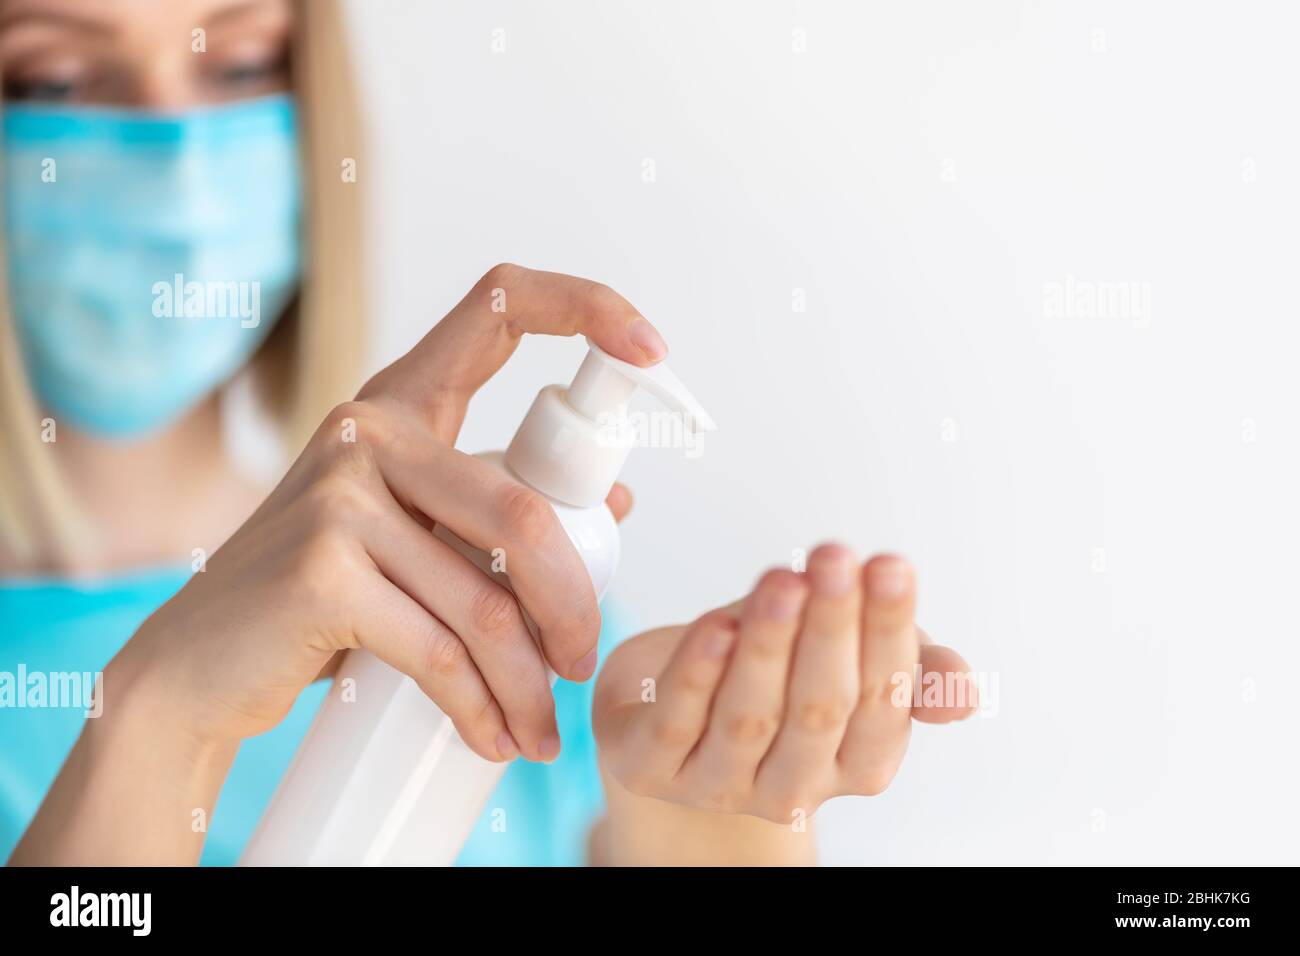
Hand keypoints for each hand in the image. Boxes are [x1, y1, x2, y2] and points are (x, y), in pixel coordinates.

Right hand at [115, 264, 665, 762]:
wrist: (200, 665)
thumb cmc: (322, 596)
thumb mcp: (414, 536)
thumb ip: (500, 511)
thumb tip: (618, 502)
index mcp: (401, 405)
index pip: (498, 306)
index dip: (584, 307)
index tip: (653, 349)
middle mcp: (368, 430)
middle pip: (525, 513)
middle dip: (574, 604)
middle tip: (582, 662)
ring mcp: (340, 495)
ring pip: (489, 598)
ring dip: (528, 680)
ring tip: (540, 727)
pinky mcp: (323, 569)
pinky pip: (441, 649)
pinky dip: (480, 706)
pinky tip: (492, 736)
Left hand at [593, 544, 975, 822]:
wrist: (669, 700)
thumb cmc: (774, 671)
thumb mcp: (850, 656)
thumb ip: (912, 667)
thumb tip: (965, 693)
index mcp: (856, 763)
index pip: (883, 702)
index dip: (888, 633)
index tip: (890, 565)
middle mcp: (792, 785)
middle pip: (819, 708)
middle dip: (830, 628)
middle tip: (834, 559)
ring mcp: (718, 785)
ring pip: (750, 715)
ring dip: (768, 643)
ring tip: (782, 580)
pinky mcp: (650, 770)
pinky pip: (678, 722)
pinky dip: (699, 673)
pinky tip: (717, 626)